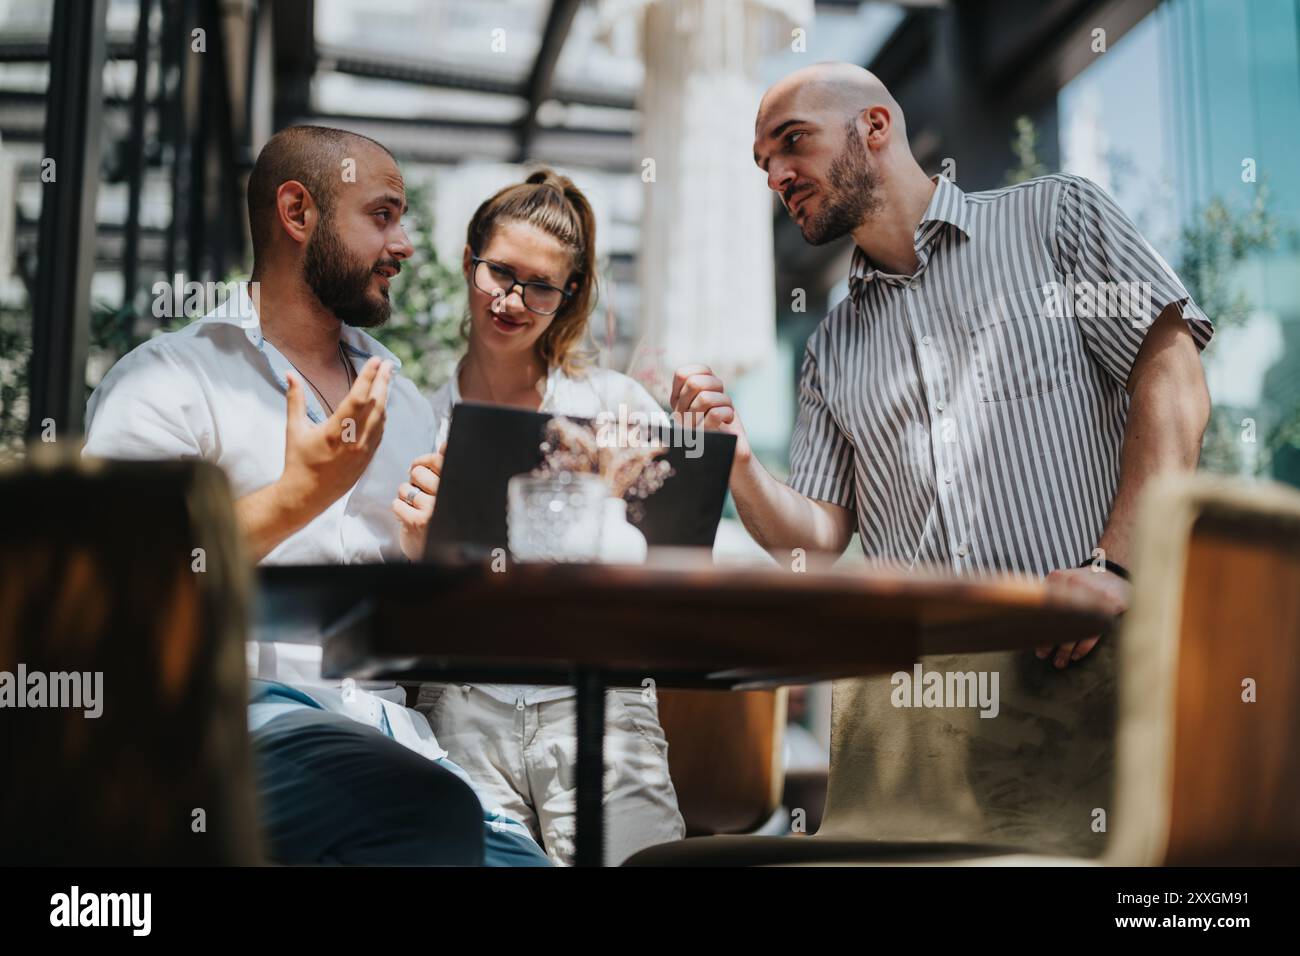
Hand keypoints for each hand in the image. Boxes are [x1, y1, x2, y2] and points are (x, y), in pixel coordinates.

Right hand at [275, 356, 391, 521]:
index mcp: (335, 431)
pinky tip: (381, 405)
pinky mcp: (368, 458)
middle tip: (387, 364)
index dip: (368, 377)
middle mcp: (354, 440)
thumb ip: (295, 399)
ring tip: (386, 379)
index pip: (358, 398)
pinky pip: (380, 432)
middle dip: (383, 382)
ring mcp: (364, 450)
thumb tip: (290, 374)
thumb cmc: (298, 461)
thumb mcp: (294, 429)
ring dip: (385, 397)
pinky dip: (382, 416)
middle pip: (376, 405)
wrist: (307, 494)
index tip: (375, 361)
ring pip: (381, 418)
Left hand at [394, 442, 444, 561]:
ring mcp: (433, 509)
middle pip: (418, 473)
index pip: (437, 460)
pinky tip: (410, 517)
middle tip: (420, 494)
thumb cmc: (445, 519)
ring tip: (417, 507)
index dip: (423, 461)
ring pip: (405, 488)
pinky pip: (397, 504)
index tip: (419, 467)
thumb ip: (447, 467)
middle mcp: (448, 496)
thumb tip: (444, 444)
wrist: (442, 554)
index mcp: (457, 486)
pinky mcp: (418, 522)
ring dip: (406, 497)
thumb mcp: (451, 492)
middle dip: (414, 482)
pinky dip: (399, 510)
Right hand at [669, 364, 751, 468]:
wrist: (734, 453)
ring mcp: (689, 428)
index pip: (682, 374)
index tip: (712, 386)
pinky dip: (728, 412)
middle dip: (716, 385)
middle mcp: (679, 415)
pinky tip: (728, 419)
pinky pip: (715, 413)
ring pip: (705, 398)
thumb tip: (696, 373)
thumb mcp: (712, 398)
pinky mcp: (704, 438)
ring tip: (726, 411)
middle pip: (694, 383)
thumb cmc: (724, 423)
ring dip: (724, 401)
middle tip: (722, 398)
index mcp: (677, 402)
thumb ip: (701, 383)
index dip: (703, 374)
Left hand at [1039, 565, 1130, 667]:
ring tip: (1058, 663)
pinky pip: (1093, 633)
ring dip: (1064, 650)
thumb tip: (1027, 613)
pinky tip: (1075, 656)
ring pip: (1074, 630)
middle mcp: (1074, 586)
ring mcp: (1092, 598)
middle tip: (1041, 655)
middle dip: (1048, 641)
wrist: (1116, 574)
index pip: (1042, 606)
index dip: (1036, 625)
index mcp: (1059, 578)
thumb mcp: (1064, 578)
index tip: (1031, 640)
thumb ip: (1048, 590)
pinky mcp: (1109, 609)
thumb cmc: (1085, 580)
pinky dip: (1083, 647)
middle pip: (1056, 620)